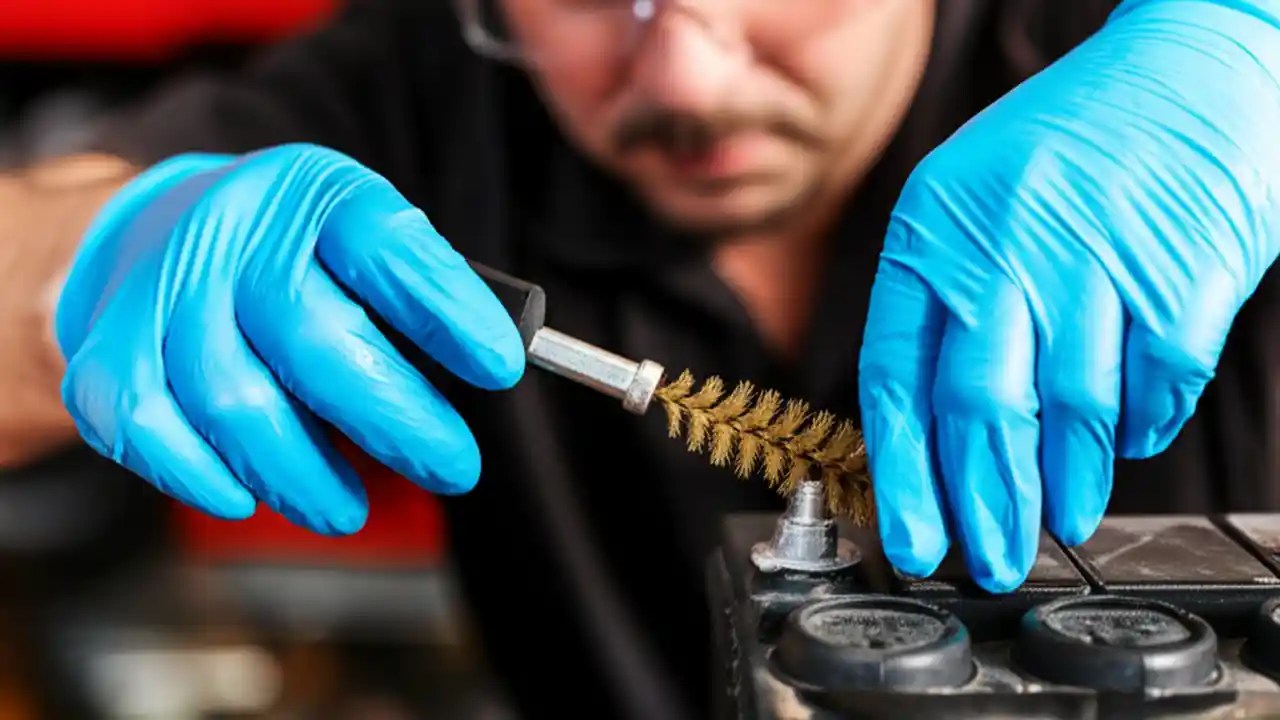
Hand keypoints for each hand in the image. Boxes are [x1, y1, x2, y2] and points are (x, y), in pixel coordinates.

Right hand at [53, 143, 524, 533]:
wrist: (157, 232)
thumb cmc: (292, 256)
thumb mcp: (360, 242)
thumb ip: (417, 296)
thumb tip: (490, 368)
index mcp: (313, 194)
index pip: (385, 245)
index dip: (446, 309)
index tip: (501, 367)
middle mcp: (232, 231)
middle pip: (315, 337)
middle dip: (396, 420)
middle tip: (453, 466)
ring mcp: (160, 287)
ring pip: (236, 401)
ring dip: (304, 476)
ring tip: (348, 509)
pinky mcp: (104, 347)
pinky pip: (149, 427)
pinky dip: (203, 476)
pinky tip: (247, 497)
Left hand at [858, 0, 1279, 591]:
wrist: (1192, 62)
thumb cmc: (1073, 146)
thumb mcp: (973, 203)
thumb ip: (947, 305)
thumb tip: (933, 433)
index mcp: (932, 231)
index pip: (895, 377)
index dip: (902, 473)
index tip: (914, 538)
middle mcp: (1003, 245)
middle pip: (978, 409)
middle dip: (982, 505)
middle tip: (989, 561)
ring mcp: (1093, 258)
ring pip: (1068, 411)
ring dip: (1063, 484)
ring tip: (1058, 523)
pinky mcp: (1180, 271)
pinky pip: (1154, 384)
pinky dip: (1140, 428)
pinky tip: (1127, 444)